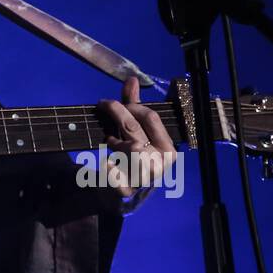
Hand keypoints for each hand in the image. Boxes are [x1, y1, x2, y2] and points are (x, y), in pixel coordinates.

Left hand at [94, 76, 177, 211]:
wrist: (124, 193)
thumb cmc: (134, 157)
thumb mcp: (138, 131)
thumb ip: (134, 106)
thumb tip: (132, 79)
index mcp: (168, 149)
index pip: (150, 117)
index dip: (131, 105)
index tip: (113, 102)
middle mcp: (160, 163)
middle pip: (135, 129)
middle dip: (117, 114)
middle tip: (103, 106)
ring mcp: (145, 178)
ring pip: (128, 147)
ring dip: (115, 140)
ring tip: (109, 140)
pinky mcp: (126, 190)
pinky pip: (116, 177)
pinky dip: (110, 169)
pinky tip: (106, 163)